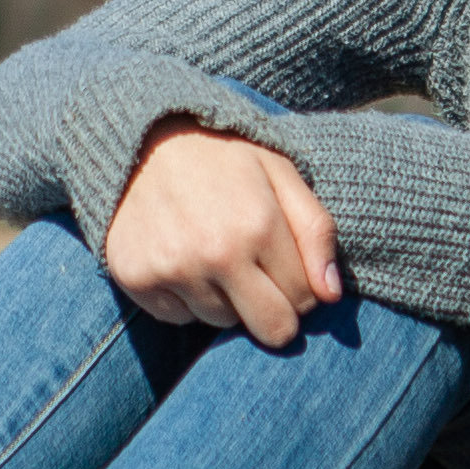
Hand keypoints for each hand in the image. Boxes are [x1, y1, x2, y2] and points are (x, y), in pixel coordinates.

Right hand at [102, 126, 348, 345]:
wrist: (139, 140)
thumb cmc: (221, 156)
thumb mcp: (279, 172)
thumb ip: (316, 230)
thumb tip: (331, 295)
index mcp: (259, 224)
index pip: (305, 299)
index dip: (302, 286)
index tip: (284, 264)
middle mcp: (216, 253)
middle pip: (272, 328)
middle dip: (275, 310)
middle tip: (258, 276)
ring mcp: (173, 270)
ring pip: (223, 322)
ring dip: (226, 300)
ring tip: (213, 255)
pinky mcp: (138, 280)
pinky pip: (180, 319)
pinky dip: (186, 299)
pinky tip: (182, 260)